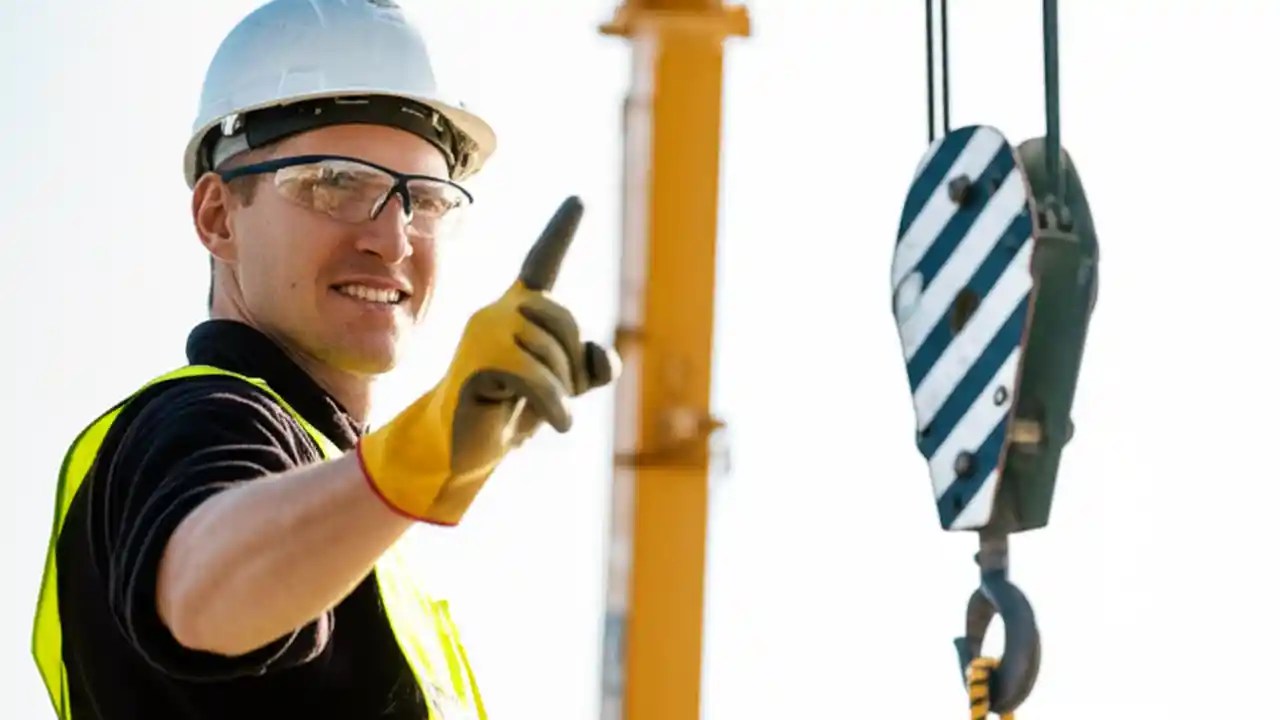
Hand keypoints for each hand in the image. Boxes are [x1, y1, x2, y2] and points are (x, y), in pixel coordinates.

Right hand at [357, 196, 620, 524]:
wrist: (463, 446)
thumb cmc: (511, 411)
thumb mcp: (563, 388)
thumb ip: (593, 368)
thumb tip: (604, 355)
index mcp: (521, 309)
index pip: (543, 262)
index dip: (561, 230)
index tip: (580, 199)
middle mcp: (501, 311)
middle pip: (565, 321)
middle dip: (573, 366)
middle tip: (558, 396)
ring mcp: (486, 333)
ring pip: (552, 355)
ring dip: (560, 392)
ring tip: (541, 410)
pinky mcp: (479, 363)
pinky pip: (535, 378)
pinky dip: (555, 405)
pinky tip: (561, 424)